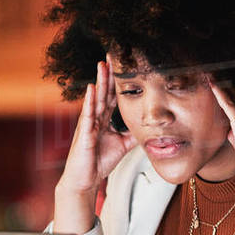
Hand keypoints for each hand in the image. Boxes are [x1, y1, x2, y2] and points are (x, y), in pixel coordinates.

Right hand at [57, 57, 137, 196]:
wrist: (85, 180)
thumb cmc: (99, 162)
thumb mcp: (123, 145)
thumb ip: (134, 134)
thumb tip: (151, 128)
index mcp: (103, 120)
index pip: (112, 96)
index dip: (118, 81)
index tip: (123, 64)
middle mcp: (95, 118)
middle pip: (104, 92)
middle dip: (108, 74)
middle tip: (113, 54)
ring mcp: (88, 125)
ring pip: (95, 99)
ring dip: (99, 82)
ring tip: (102, 65)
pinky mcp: (83, 135)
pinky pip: (87, 116)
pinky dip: (90, 102)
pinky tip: (92, 89)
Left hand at [208, 77, 234, 191]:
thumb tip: (228, 131)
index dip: (229, 92)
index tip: (218, 83)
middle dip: (224, 85)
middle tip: (210, 73)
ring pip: (234, 97)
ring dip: (220, 85)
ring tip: (208, 74)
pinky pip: (230, 105)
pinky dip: (220, 93)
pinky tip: (212, 84)